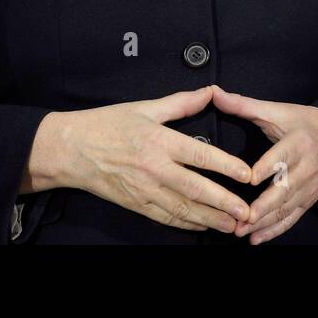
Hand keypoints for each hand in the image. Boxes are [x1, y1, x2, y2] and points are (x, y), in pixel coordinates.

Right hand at [25, 86, 252, 232]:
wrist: (71, 150)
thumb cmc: (107, 124)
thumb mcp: (144, 108)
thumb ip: (181, 103)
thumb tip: (210, 92)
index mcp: (159, 141)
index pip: (199, 155)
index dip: (225, 166)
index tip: (247, 175)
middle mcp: (154, 168)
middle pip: (195, 188)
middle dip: (223, 201)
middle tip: (246, 211)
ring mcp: (144, 190)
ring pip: (182, 208)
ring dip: (210, 218)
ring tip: (232, 224)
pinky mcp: (135, 204)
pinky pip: (165, 217)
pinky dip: (186, 224)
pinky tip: (203, 225)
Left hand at [209, 85, 317, 244]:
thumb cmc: (306, 124)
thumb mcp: (279, 111)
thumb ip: (245, 105)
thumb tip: (215, 93)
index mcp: (298, 142)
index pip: (283, 157)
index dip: (268, 168)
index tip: (250, 178)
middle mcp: (306, 167)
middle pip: (285, 188)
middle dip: (264, 205)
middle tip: (242, 216)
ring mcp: (308, 186)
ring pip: (286, 207)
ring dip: (264, 221)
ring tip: (241, 231)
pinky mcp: (308, 199)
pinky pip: (292, 218)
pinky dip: (275, 230)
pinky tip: (256, 238)